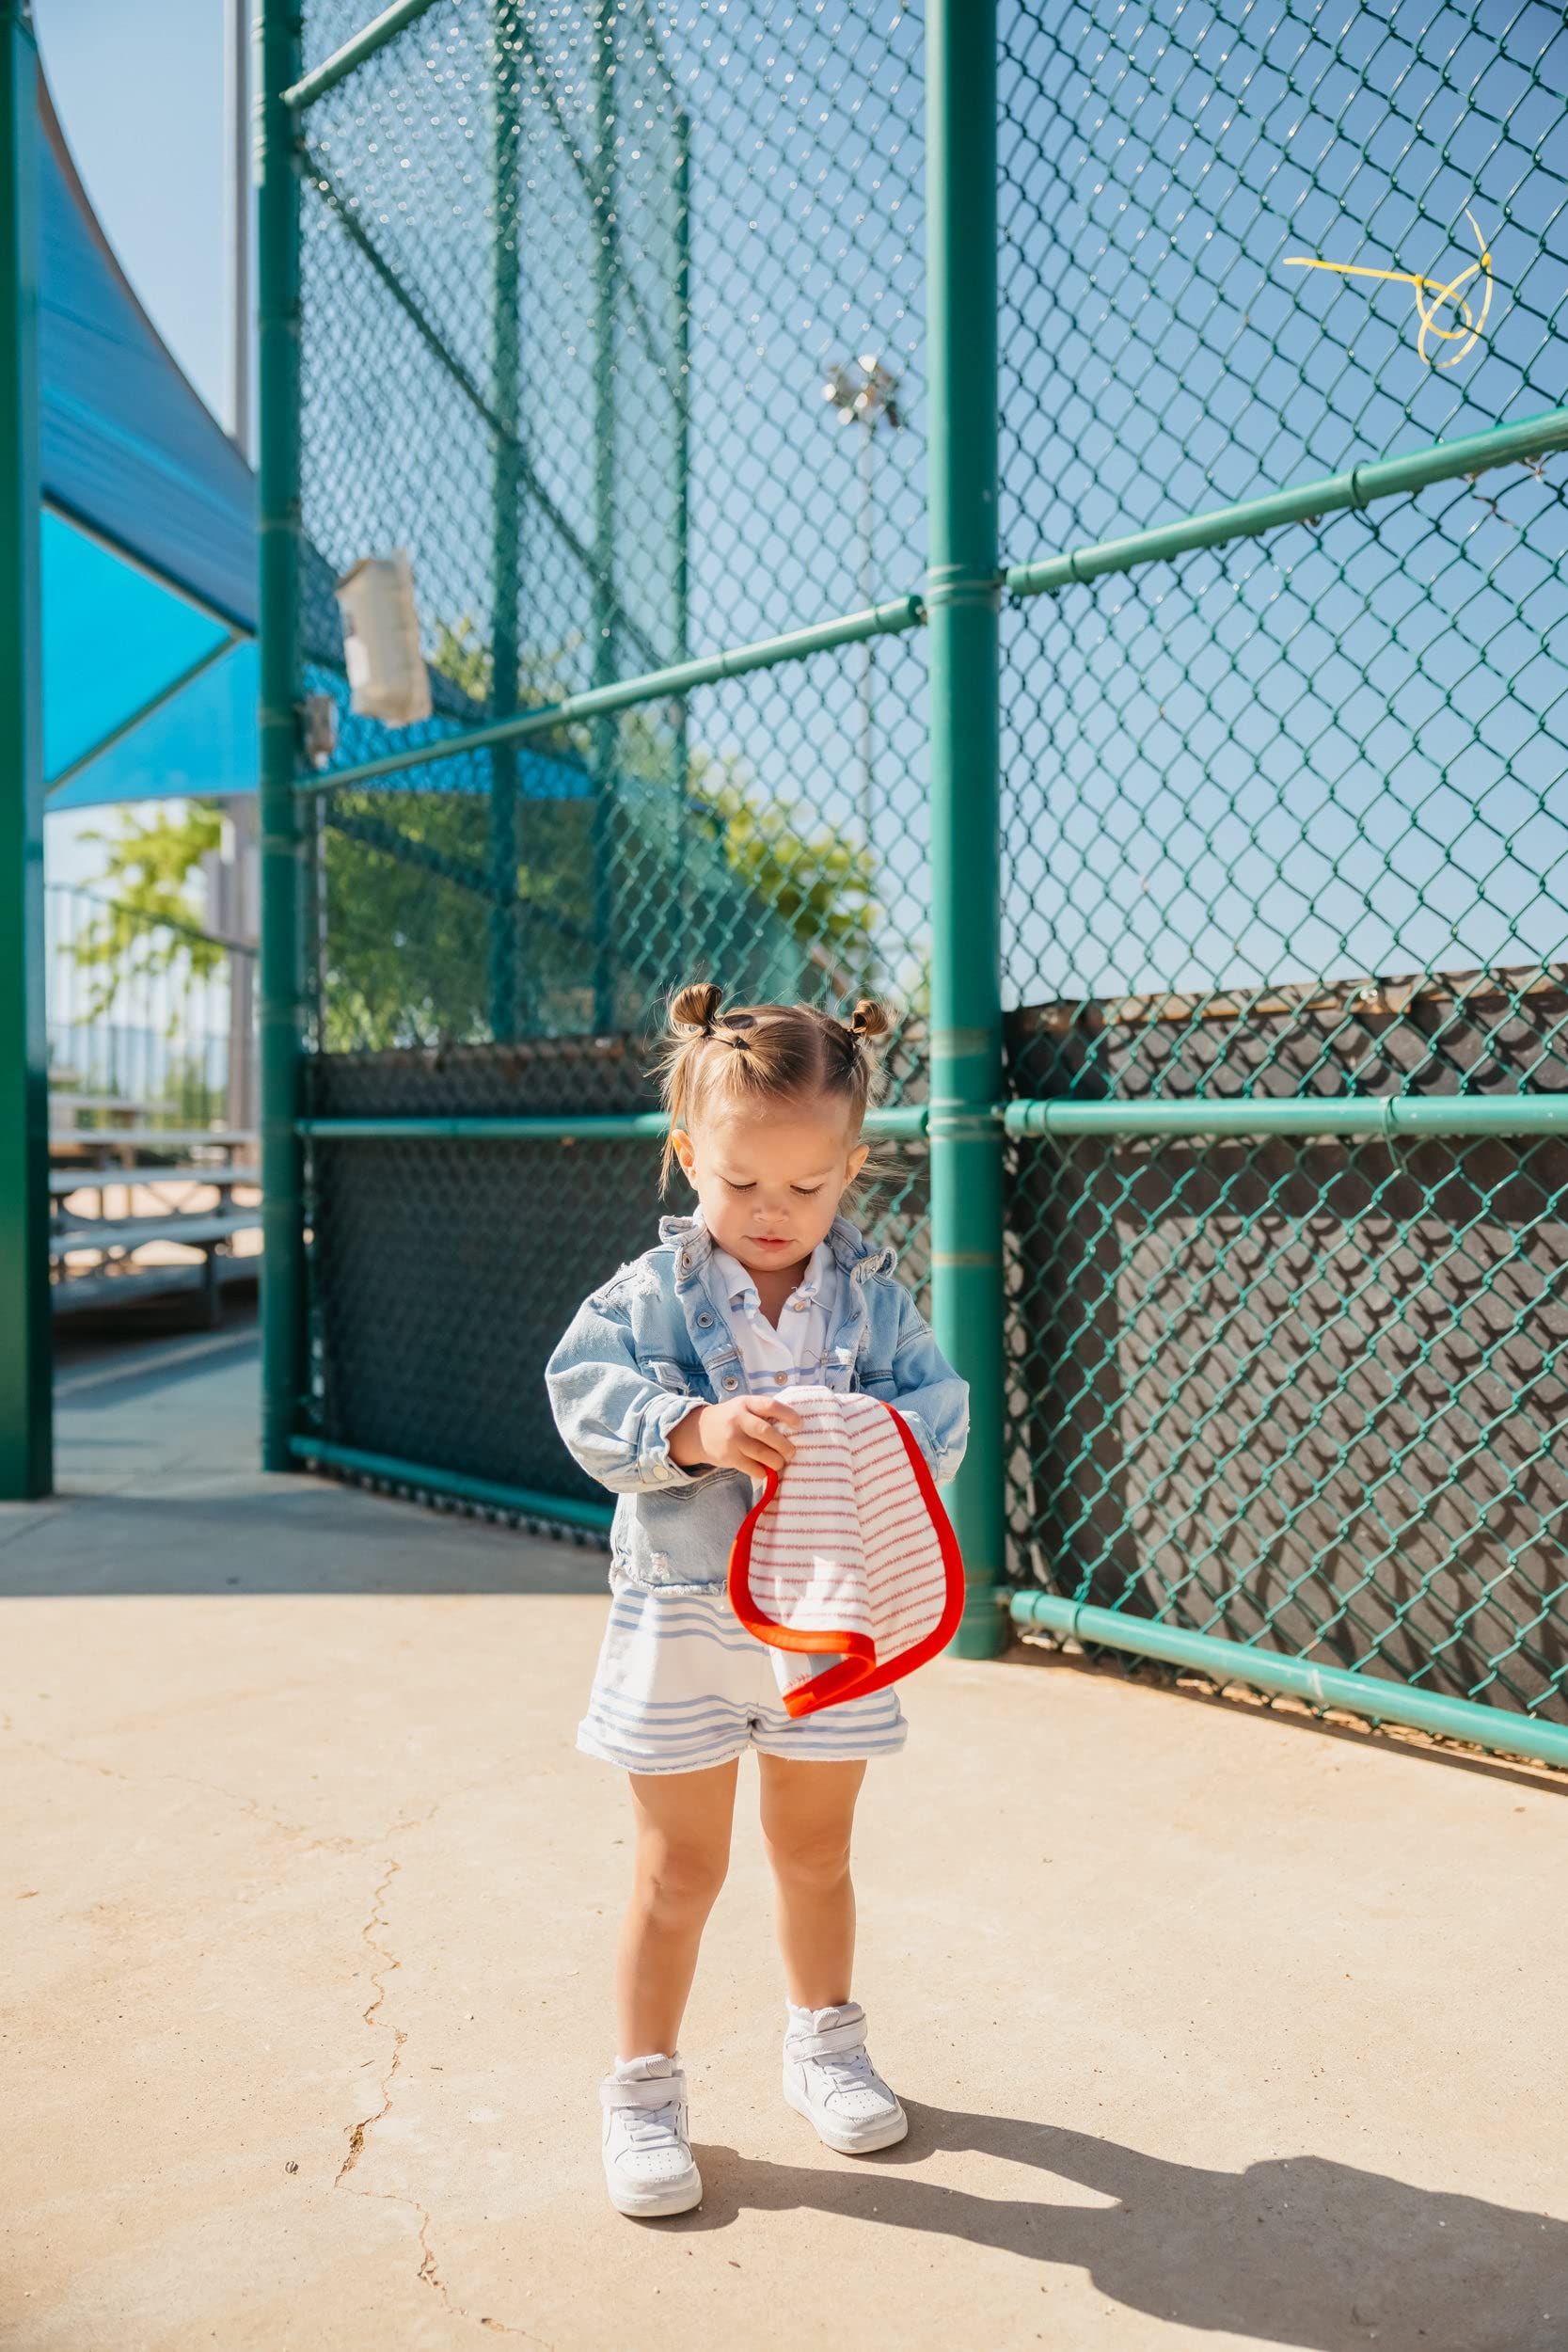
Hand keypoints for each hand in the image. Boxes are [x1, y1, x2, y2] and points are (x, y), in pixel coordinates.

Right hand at [669, 1396, 801, 1479]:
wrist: (700, 1431)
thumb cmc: (732, 1419)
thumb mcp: (744, 1407)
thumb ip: (764, 1414)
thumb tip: (793, 1431)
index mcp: (746, 1403)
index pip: (770, 1406)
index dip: (788, 1415)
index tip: (799, 1425)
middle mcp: (738, 1419)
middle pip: (766, 1432)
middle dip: (784, 1445)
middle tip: (791, 1452)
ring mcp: (732, 1438)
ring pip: (761, 1453)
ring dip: (776, 1461)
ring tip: (780, 1463)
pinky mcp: (728, 1456)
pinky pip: (752, 1467)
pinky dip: (763, 1471)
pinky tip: (765, 1471)